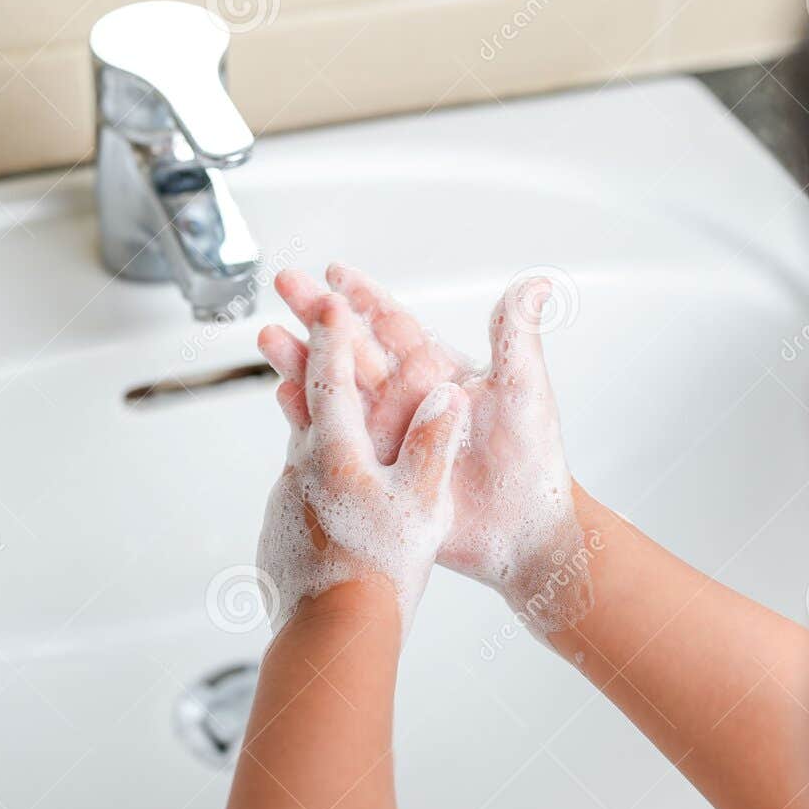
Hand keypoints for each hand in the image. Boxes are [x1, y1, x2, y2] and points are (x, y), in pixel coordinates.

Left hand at [258, 292, 469, 639]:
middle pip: (303, 408)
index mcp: (334, 453)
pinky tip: (334, 507)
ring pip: (301, 456)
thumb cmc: (382, 572)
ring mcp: (284, 505)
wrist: (330, 638)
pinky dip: (315, 489)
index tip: (329, 300)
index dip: (334, 335)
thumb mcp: (421, 503)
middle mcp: (300, 472)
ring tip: (326, 428)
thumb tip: (447, 392)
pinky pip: (299, 498)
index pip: (332, 378)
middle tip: (287, 333)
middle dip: (304, 367)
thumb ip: (433, 443)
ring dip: (312, 435)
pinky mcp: (277, 537)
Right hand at [259, 264, 591, 634]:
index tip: (333, 273)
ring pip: (336, 388)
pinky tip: (283, 394)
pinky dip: (307, 416)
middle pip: (353, 347)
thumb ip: (517, 336)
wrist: (522, 536)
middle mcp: (409, 400)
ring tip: (268, 337)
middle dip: (319, 316)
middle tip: (285, 285)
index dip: (364, 298)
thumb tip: (539, 282)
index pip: (395, 325)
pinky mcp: (377, 470)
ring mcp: (390, 435)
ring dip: (303, 360)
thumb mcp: (526, 392)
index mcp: (440, 374)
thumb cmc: (533, 465)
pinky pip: (335, 437)